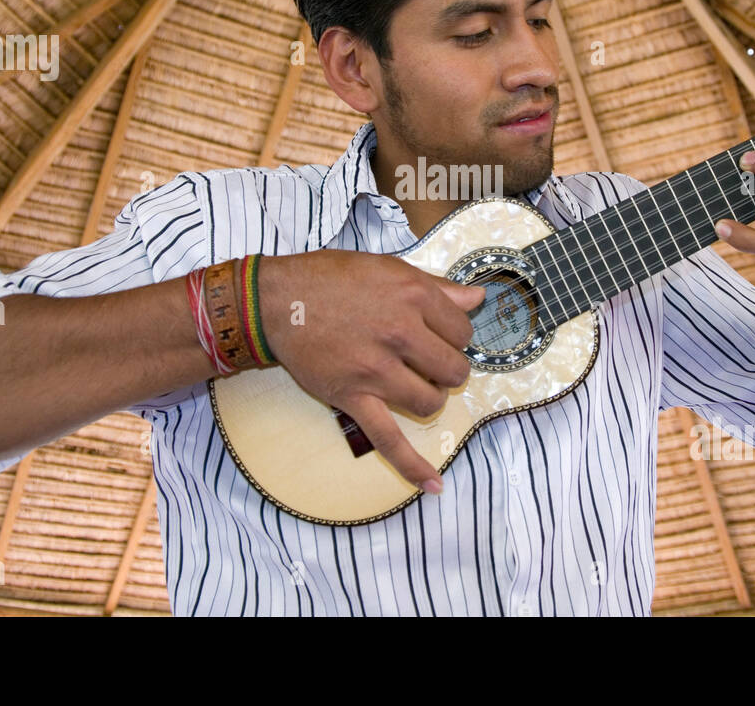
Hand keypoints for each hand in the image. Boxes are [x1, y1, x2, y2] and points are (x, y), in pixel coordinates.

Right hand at [256, 250, 484, 492]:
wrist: (276, 301)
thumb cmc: (331, 279)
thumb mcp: (389, 268)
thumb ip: (438, 287)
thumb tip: (477, 297)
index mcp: (413, 296)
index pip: (463, 331)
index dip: (455, 336)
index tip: (438, 334)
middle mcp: (400, 333)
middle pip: (454, 369)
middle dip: (446, 368)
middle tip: (427, 360)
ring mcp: (377, 370)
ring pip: (431, 401)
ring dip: (430, 397)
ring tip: (416, 386)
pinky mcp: (353, 398)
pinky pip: (388, 440)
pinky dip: (412, 466)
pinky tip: (433, 485)